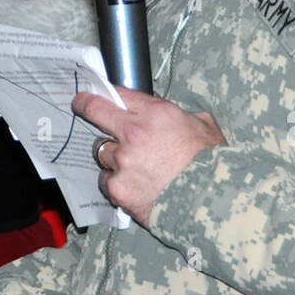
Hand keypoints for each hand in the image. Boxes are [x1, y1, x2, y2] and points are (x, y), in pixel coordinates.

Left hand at [76, 85, 224, 226]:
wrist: (214, 201)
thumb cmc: (213, 162)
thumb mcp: (201, 124)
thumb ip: (175, 114)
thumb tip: (160, 111)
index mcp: (156, 113)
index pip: (116, 94)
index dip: (100, 93)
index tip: (89, 94)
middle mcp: (134, 133)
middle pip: (95, 114)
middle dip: (87, 109)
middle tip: (81, 107)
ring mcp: (123, 162)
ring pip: (102, 151)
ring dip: (112, 156)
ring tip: (133, 166)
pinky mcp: (118, 188)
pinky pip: (107, 181)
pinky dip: (116, 183)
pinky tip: (134, 187)